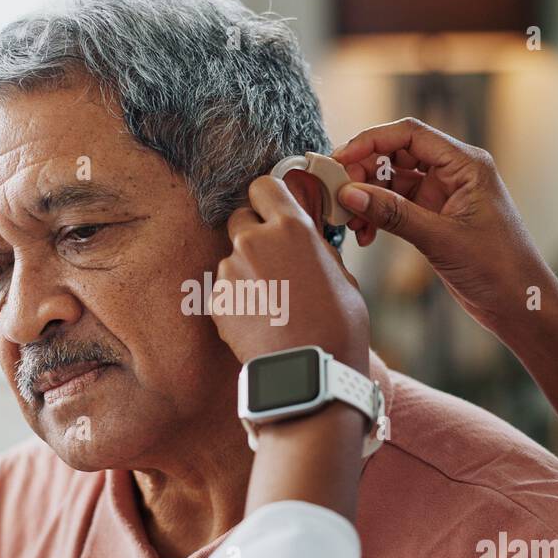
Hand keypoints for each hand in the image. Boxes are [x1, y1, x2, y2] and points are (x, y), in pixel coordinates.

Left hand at [213, 175, 370, 374]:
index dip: (267, 199)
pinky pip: (225, 290)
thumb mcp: (341, 274)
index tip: (272, 212)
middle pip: (240, 219)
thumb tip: (306, 237)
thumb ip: (314, 247)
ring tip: (272, 305)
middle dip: (253, 234)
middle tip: (273, 264)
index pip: (263, 186)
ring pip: (232, 258)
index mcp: (291, 226)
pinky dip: (238, 301)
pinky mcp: (216, 300)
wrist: (310, 371)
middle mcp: (254, 240)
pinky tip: (260, 322)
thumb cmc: (337, 325)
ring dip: (246, 273)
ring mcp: (230, 270)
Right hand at [336, 118, 557, 490]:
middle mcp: (454, 172)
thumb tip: (350, 193)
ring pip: (392, 181)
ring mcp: (444, 195)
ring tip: (350, 221)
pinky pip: (396, 206)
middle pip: (396, 154)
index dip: (370, 142)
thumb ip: (392, 213)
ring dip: (367, 197)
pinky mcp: (435, 217)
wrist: (519, 305)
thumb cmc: (498, 268)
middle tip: (338, 194)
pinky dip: (377, 216)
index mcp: (465, 164)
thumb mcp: (440, 238)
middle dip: (363, 172)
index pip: (409, 134)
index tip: (339, 160)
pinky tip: (365, 236)